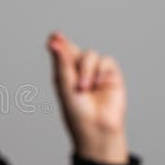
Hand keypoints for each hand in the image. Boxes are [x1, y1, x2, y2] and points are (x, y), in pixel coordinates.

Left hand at [46, 31, 128, 164]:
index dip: (59, 42)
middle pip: (76, 49)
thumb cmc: (77, 112)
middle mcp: (80, 71)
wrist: (96, 128)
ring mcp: (96, 72)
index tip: (53, 36)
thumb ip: (62, 62)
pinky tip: (97, 85)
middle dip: (69, 48)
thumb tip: (54, 41)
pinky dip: (100, 71)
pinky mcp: (111, 75)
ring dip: (86, 68)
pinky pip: (106, 61)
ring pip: (91, 54)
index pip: (62, 53)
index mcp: (65, 73)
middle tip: (59, 45)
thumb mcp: (65, 85)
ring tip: (83, 88)